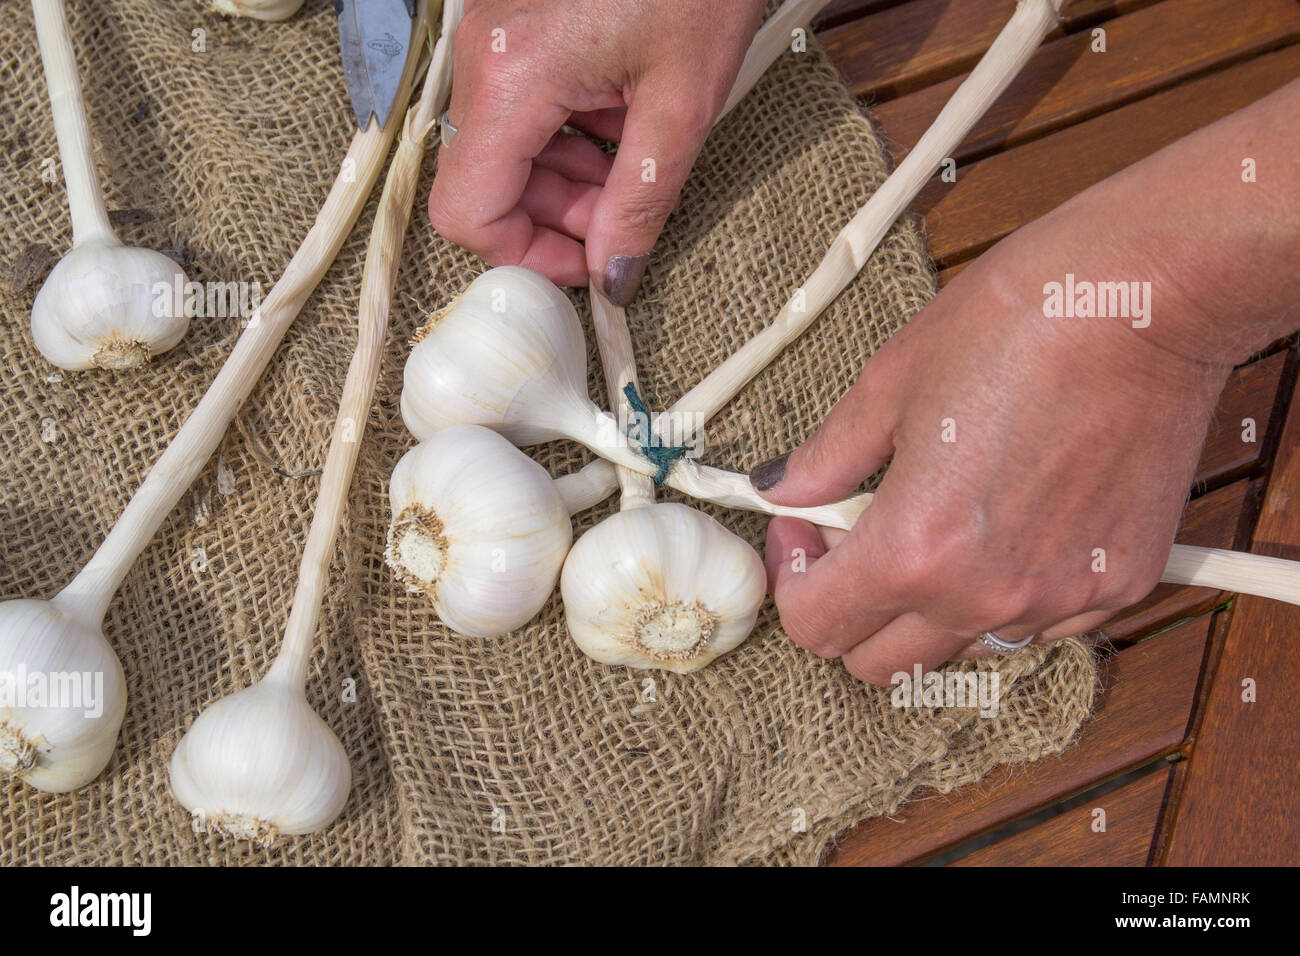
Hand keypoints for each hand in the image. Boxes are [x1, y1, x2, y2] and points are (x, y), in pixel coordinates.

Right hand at [428, 0, 766, 302]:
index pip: (467, 212)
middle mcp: (483, 57)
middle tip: (623, 218)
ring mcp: (492, 36)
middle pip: (485, 182)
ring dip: (563, 178)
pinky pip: (519, 105)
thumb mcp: (683, 100)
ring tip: (632, 165)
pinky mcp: (513, 24)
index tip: (585, 265)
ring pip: (502, 147)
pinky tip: (620, 120)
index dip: (524, 256)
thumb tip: (614, 275)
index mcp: (511, 79)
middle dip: (553, 217)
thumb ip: (642, 199)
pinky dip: (564, 133)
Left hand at [751, 77, 1299, 684]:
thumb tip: (783, 487)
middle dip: (849, 608)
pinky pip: (1037, 625)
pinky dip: (1005, 594)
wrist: (1151, 298)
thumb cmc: (1022, 323)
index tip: (804, 531)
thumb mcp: (892, 381)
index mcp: (915, 548)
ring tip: (939, 524)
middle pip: (879, 662)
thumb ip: (827, 457)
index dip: (795, 578)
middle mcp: (985, 595)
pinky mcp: (1117, 586)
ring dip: (927, 606)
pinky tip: (1008, 526)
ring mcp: (1058, 599)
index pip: (817, 625)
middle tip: (854, 538)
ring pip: (958, 647)